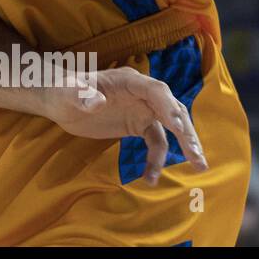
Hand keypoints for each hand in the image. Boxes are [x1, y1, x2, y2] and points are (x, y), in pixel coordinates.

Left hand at [42, 65, 208, 185]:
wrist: (59, 101)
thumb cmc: (63, 90)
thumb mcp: (68, 93)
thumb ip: (81, 95)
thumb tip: (96, 102)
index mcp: (128, 80)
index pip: (156, 90)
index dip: (168, 106)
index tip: (177, 125)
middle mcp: (141, 93)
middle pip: (171, 109)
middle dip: (186, 131)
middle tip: (197, 155)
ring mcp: (142, 109)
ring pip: (171, 126)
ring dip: (185, 145)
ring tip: (198, 166)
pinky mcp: (138, 124)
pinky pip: (155, 142)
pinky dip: (156, 160)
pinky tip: (150, 178)